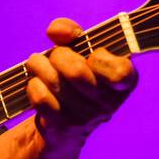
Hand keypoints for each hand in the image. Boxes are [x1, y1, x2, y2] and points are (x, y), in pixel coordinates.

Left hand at [24, 18, 137, 148]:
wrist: (64, 118)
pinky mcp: (64, 127)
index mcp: (125, 83)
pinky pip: (42, 99)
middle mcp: (110, 104)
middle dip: (58, 56)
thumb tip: (56, 31)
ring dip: (39, 67)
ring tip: (37, 63)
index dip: (99, 58)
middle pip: (77, 73)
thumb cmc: (76, 73)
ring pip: (55, 84)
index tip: (91, 54)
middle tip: (54, 54)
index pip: (119, 72)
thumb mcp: (80, 49)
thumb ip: (71, 32)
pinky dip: (33, 85)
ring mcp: (87, 118)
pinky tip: (36, 82)